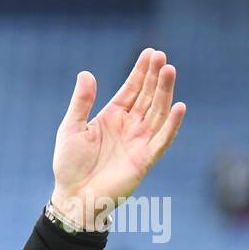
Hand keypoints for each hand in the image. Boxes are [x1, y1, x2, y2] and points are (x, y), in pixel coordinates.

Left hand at [51, 48, 186, 230]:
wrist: (74, 196)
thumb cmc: (69, 165)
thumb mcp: (71, 128)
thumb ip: (81, 102)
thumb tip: (86, 73)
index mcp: (113, 116)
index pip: (132, 89)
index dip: (141, 72)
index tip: (150, 52)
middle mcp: (130, 126)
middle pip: (148, 96)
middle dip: (155, 77)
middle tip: (162, 57)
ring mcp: (139, 141)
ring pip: (158, 112)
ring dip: (165, 92)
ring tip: (169, 71)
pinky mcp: (145, 159)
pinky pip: (162, 139)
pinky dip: (172, 124)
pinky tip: (178, 107)